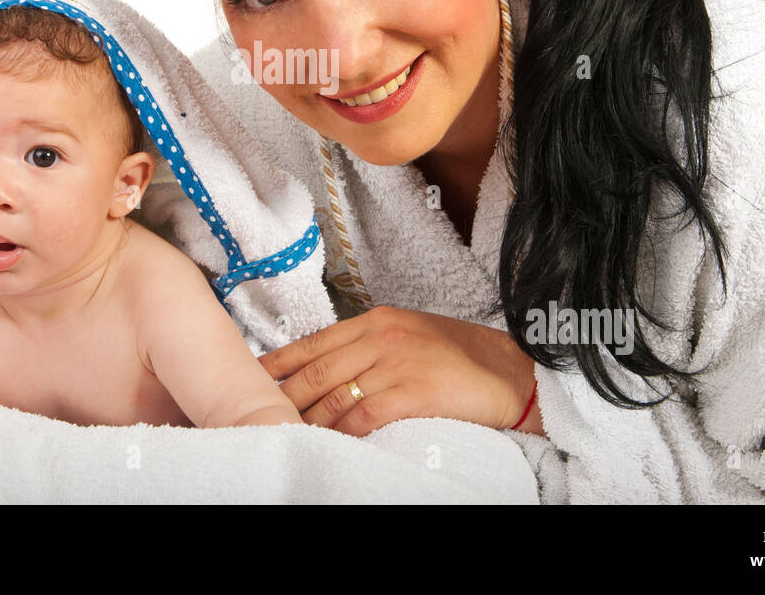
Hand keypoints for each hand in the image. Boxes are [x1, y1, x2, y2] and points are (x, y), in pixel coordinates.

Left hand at [259, 305, 543, 436]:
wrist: (511, 372)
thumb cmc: (461, 357)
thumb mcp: (408, 336)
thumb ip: (369, 346)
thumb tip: (328, 368)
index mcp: (376, 321)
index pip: (314, 343)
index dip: (279, 362)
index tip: (253, 376)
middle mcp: (381, 338)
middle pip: (316, 371)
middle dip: (285, 396)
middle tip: (261, 414)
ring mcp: (396, 364)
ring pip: (334, 396)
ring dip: (309, 420)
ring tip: (289, 434)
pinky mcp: (413, 392)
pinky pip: (363, 416)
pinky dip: (342, 432)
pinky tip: (332, 442)